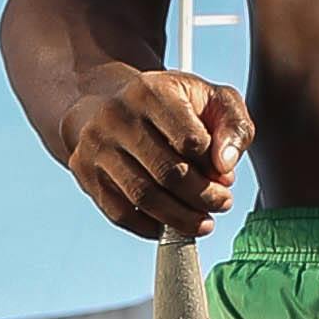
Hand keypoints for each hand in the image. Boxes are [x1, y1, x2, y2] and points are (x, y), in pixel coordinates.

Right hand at [64, 69, 250, 236]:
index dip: (214, 166)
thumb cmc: (168, 103)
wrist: (106, 101)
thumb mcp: (210, 98)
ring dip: (181, 218)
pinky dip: (151, 227)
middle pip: (169, 173)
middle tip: (221, 203)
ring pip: (144, 197)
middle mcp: (118, 116)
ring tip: (202, 221)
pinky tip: (171, 225)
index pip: (191, 141)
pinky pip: (120, 212)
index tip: (226, 176)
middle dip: (203, 197)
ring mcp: (97, 146)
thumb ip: (233, 126)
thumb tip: (224, 166)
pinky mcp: (85, 172)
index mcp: (151, 92)